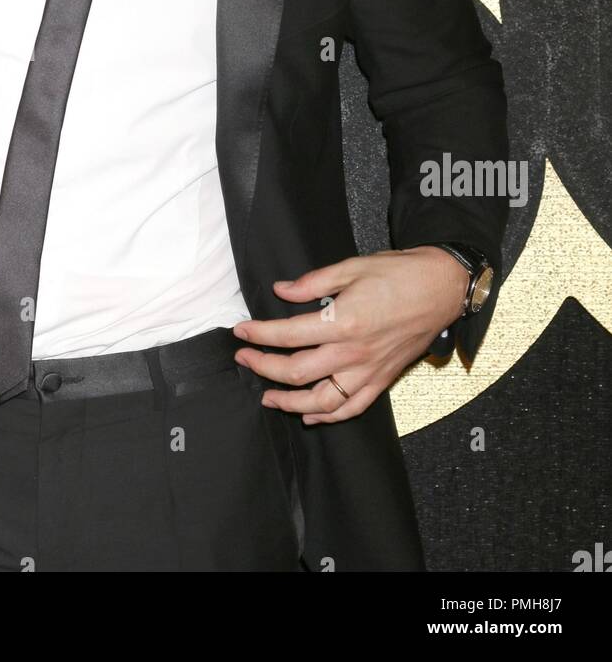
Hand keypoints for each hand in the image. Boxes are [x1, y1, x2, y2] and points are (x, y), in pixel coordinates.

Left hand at [232, 246, 469, 423]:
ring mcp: (368, 371)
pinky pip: (351, 408)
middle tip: (244, 360)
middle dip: (263, 368)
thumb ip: (314, 282)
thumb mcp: (352, 266)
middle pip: (296, 372)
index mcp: (342, 321)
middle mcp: (353, 352)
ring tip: (268, 396)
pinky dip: (327, 417)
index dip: (259, 334)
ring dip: (289, 403)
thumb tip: (282, 290)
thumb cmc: (400, 274)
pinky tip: (309, 416)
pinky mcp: (382, 380)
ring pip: (321, 401)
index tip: (241, 332)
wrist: (442, 288)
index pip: (288, 334)